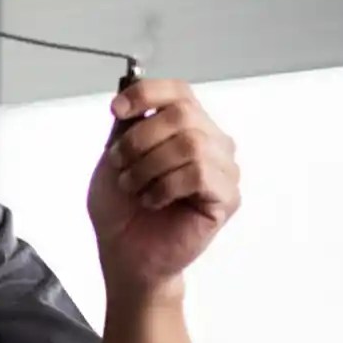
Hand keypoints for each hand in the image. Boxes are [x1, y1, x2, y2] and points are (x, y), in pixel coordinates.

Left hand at [87, 79, 240, 294]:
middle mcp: (211, 142)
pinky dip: (166, 186)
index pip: (178, 91)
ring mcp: (223, 170)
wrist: (124, 251)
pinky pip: (199, 174)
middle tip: (121, 165)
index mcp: (186, 127)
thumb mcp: (114, 155)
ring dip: (149, 166)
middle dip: (139, 140)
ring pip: (191, 144)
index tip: (117, 110)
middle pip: (182, 115)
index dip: (146, 94)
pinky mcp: (227, 198)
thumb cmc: (122, 207)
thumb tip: (132, 91)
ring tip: (135, 187)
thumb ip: (128, 123)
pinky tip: (154, 201)